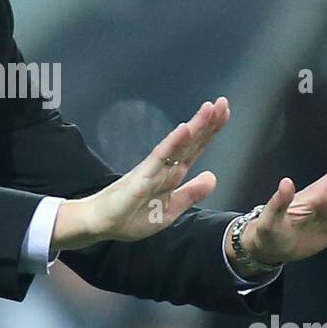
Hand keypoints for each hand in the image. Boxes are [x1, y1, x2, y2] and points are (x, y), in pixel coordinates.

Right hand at [52, 98, 229, 249]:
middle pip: (190, 142)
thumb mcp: (170, 210)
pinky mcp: (142, 176)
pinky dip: (173, 142)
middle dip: (207, 123)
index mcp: (172, 175)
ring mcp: (153, 169)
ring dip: (194, 126)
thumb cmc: (131, 217)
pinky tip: (184, 129)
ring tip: (208, 108)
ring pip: (178, 144)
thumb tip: (213, 177)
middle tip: (222, 102)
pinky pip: (160, 157)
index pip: (194, 149)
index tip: (224, 113)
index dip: (210, 132)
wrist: (102, 225)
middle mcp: (164, 167)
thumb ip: (190, 194)